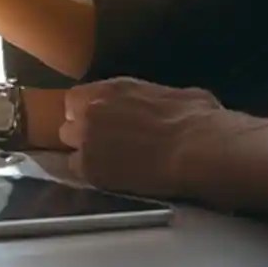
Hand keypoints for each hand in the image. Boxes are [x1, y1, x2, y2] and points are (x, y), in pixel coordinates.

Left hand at [60, 79, 222, 198]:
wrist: (197, 149)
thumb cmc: (198, 119)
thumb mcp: (175, 95)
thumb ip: (151, 99)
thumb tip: (160, 106)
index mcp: (114, 88)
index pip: (78, 98)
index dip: (86, 112)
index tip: (99, 122)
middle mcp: (93, 109)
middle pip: (69, 122)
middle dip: (82, 132)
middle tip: (104, 145)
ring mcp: (87, 138)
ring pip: (69, 145)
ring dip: (84, 152)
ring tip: (107, 164)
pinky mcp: (90, 167)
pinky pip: (76, 170)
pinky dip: (90, 174)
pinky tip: (109, 178)